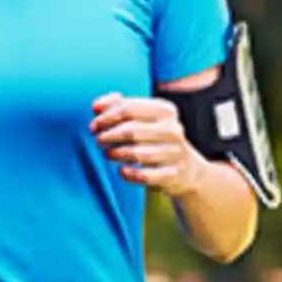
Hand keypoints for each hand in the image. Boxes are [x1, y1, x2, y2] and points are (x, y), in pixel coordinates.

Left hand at [91, 93, 207, 197]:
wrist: (187, 168)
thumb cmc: (156, 138)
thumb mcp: (143, 117)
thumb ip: (119, 106)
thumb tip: (96, 106)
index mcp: (164, 110)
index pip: (128, 109)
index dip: (106, 117)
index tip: (94, 125)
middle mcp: (172, 129)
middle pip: (131, 130)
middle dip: (108, 135)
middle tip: (98, 139)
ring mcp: (174, 153)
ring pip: (137, 153)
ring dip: (116, 153)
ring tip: (108, 153)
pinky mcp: (172, 174)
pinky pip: (144, 175)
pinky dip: (129, 173)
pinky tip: (122, 170)